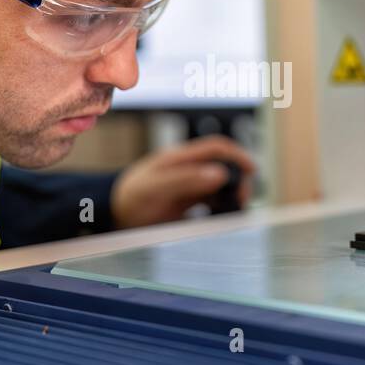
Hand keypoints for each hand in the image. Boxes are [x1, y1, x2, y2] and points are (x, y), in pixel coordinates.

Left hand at [110, 135, 255, 228]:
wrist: (112, 215)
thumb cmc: (129, 199)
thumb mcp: (156, 189)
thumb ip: (186, 180)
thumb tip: (219, 174)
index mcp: (178, 159)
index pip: (215, 148)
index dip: (237, 155)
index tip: (252, 170)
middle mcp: (186, 170)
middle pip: (222, 166)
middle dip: (238, 178)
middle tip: (242, 198)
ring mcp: (186, 187)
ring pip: (219, 185)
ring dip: (231, 194)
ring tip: (236, 209)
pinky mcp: (185, 204)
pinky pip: (210, 202)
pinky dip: (222, 207)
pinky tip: (222, 217)